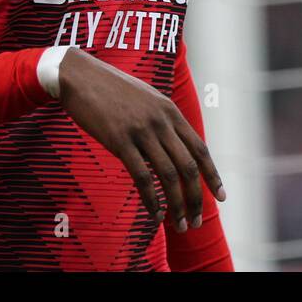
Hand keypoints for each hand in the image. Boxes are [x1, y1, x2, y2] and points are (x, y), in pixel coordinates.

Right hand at [57, 47, 225, 231]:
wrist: (80, 76)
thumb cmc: (111, 88)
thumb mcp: (146, 98)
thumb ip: (162, 120)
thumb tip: (174, 145)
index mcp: (170, 111)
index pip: (200, 149)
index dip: (213, 175)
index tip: (221, 196)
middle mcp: (161, 121)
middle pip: (188, 167)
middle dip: (196, 198)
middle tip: (197, 221)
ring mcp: (141, 131)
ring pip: (168, 175)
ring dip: (177, 205)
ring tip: (180, 225)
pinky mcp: (120, 141)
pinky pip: (142, 177)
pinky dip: (151, 199)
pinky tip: (155, 213)